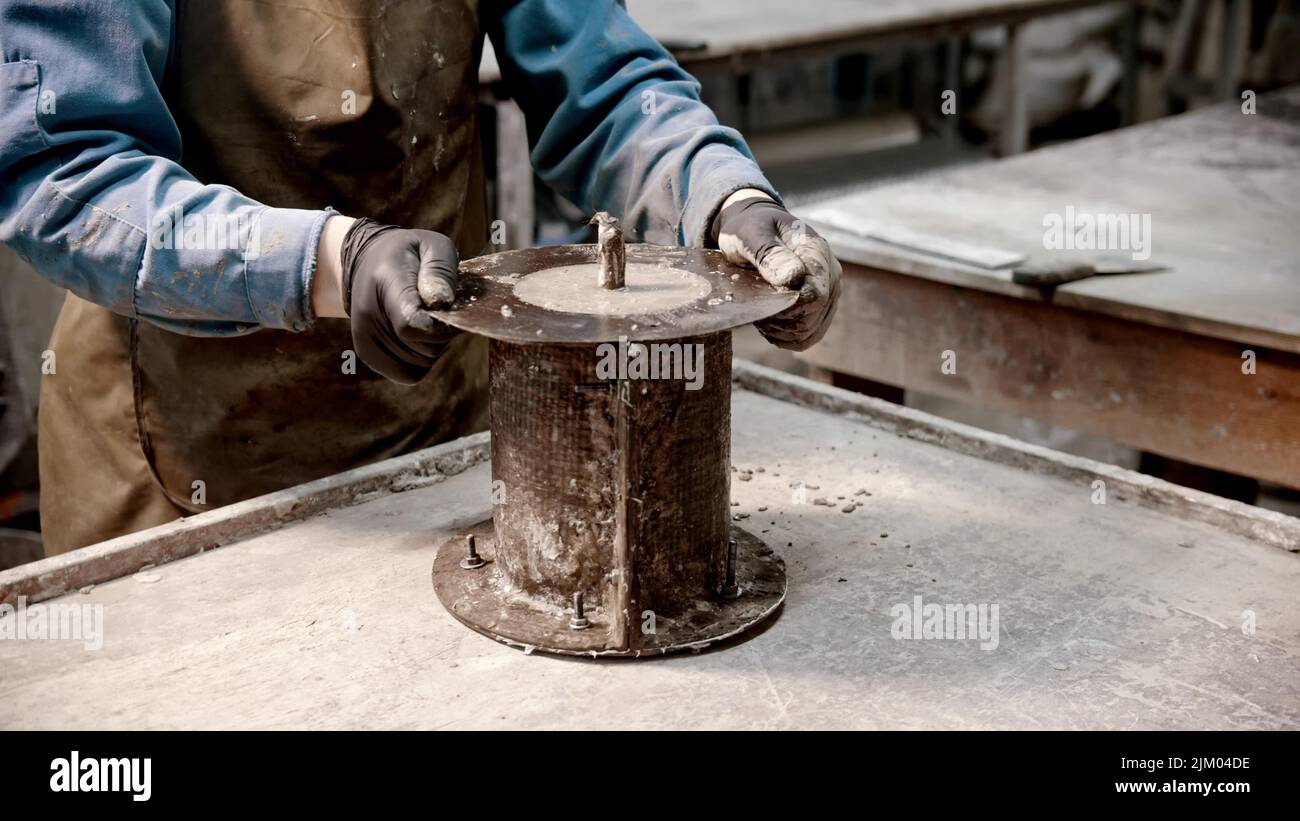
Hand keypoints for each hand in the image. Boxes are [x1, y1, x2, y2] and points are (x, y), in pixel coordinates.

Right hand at [338, 218, 461, 383]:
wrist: (366, 263)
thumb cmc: (408, 255)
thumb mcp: (431, 245)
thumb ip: (440, 269)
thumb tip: (441, 303)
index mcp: (387, 282)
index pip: (412, 325)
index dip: (441, 327)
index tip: (448, 311)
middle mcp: (369, 315)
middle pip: (424, 348)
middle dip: (442, 333)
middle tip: (437, 310)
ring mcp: (365, 338)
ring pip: (421, 363)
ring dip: (433, 346)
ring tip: (424, 319)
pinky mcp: (367, 355)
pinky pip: (410, 374)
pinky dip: (421, 360)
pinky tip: (418, 337)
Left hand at [711, 192, 840, 350]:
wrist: (756, 229)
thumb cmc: (751, 229)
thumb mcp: (751, 235)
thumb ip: (770, 254)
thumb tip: (793, 278)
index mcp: (817, 252)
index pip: (815, 296)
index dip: (787, 306)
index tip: (763, 297)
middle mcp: (830, 275)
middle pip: (811, 319)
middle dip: (780, 320)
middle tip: (758, 304)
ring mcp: (828, 294)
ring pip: (809, 333)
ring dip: (780, 331)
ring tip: (762, 311)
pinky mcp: (820, 309)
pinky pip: (807, 338)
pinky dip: (785, 338)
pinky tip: (769, 323)